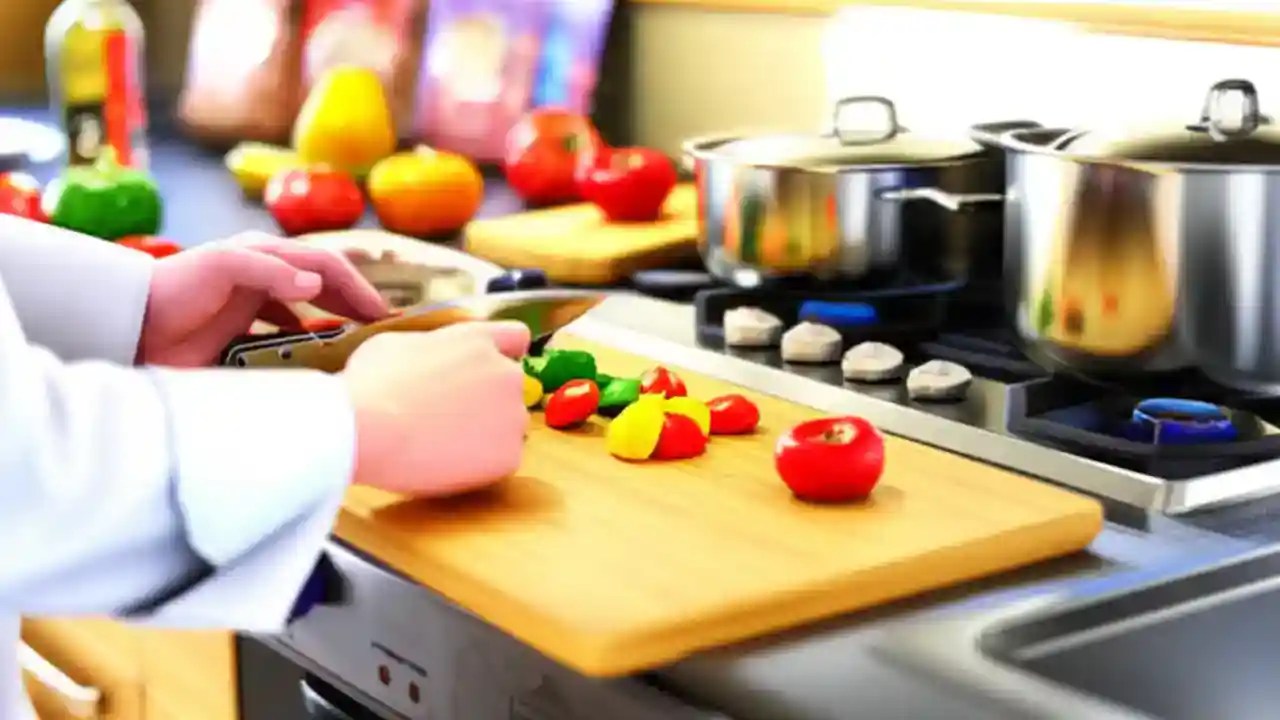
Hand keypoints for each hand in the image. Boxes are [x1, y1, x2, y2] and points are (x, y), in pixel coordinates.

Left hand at [138, 232, 388, 366]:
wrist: (129, 325)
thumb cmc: (174, 288)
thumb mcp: (222, 265)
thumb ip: (268, 270)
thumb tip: (314, 283)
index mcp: (265, 256)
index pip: (325, 266)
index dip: (358, 288)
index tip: (382, 315)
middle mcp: (265, 278)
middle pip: (324, 287)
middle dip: (355, 305)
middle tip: (383, 332)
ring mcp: (254, 308)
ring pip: (310, 312)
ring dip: (337, 325)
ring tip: (360, 347)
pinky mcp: (241, 337)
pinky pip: (287, 340)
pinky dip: (308, 347)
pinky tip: (319, 361)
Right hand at [343, 321, 531, 495]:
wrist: (365, 428)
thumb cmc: (370, 382)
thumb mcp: (398, 344)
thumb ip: (430, 348)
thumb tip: (428, 359)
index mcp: (478, 340)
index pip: (515, 337)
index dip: (503, 352)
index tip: (485, 369)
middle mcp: (505, 372)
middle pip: (509, 386)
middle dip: (487, 398)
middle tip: (447, 416)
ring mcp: (512, 415)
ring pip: (507, 425)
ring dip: (485, 432)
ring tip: (441, 443)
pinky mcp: (509, 455)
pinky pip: (501, 459)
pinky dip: (480, 465)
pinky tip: (446, 464)